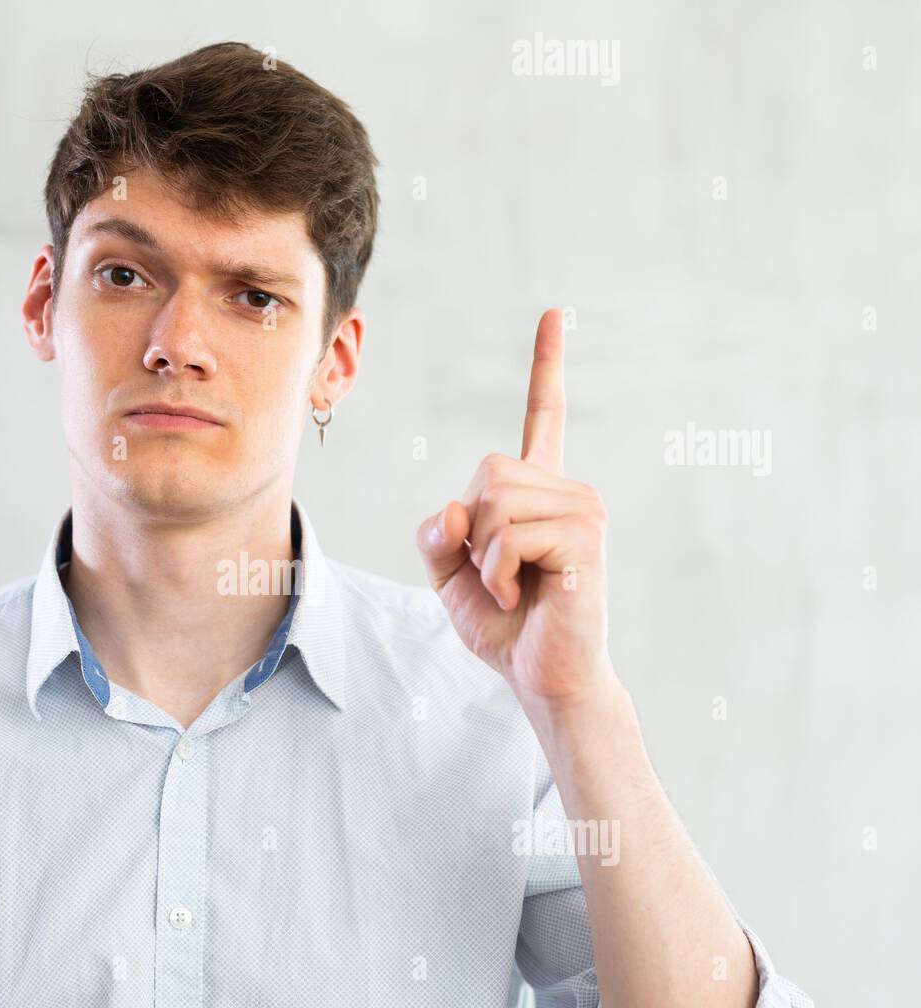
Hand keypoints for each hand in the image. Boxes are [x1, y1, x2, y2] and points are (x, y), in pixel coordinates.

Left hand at [415, 309, 618, 707]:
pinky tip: (519, 594)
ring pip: (492, 501)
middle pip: (486, 470)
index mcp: (541, 492)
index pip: (543, 418)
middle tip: (496, 573)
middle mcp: (568, 489)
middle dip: (470, 529)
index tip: (554, 314)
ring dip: (482, 557)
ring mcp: (582, 508)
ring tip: (509, 587)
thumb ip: (438, 533)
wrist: (543, 676)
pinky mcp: (585, 535)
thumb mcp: (451, 575)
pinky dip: (494, 573)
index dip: (545, 367)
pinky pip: (507, 535)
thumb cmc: (504, 626)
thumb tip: (454, 506)